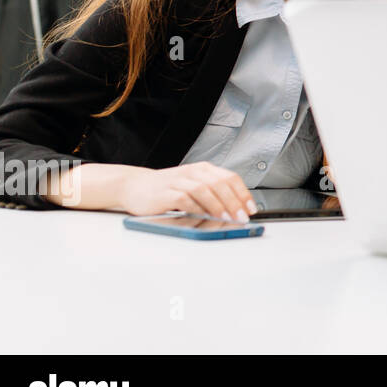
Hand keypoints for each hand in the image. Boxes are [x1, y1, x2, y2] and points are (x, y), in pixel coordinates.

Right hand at [117, 162, 256, 220]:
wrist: (135, 186)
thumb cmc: (167, 188)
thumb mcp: (193, 185)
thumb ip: (212, 193)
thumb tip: (236, 210)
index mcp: (203, 169)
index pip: (230, 178)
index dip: (243, 193)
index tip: (251, 209)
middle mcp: (193, 172)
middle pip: (220, 184)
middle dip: (234, 202)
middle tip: (242, 217)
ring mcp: (178, 181)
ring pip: (204, 189)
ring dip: (218, 205)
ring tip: (227, 218)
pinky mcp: (165, 193)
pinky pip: (185, 199)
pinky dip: (196, 207)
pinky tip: (204, 216)